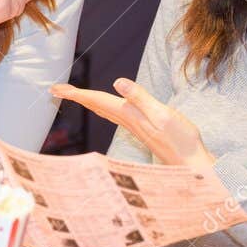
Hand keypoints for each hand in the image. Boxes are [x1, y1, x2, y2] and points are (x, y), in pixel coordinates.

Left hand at [50, 78, 212, 170]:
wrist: (191, 163)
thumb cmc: (181, 140)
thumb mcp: (163, 114)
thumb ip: (140, 98)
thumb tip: (118, 83)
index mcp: (130, 115)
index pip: (97, 100)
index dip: (76, 93)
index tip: (55, 89)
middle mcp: (128, 121)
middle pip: (96, 105)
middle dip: (75, 96)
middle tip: (55, 90)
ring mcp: (135, 126)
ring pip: (104, 111)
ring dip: (87, 101)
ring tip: (74, 95)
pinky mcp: (142, 129)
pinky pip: (115, 115)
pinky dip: (103, 107)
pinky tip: (105, 107)